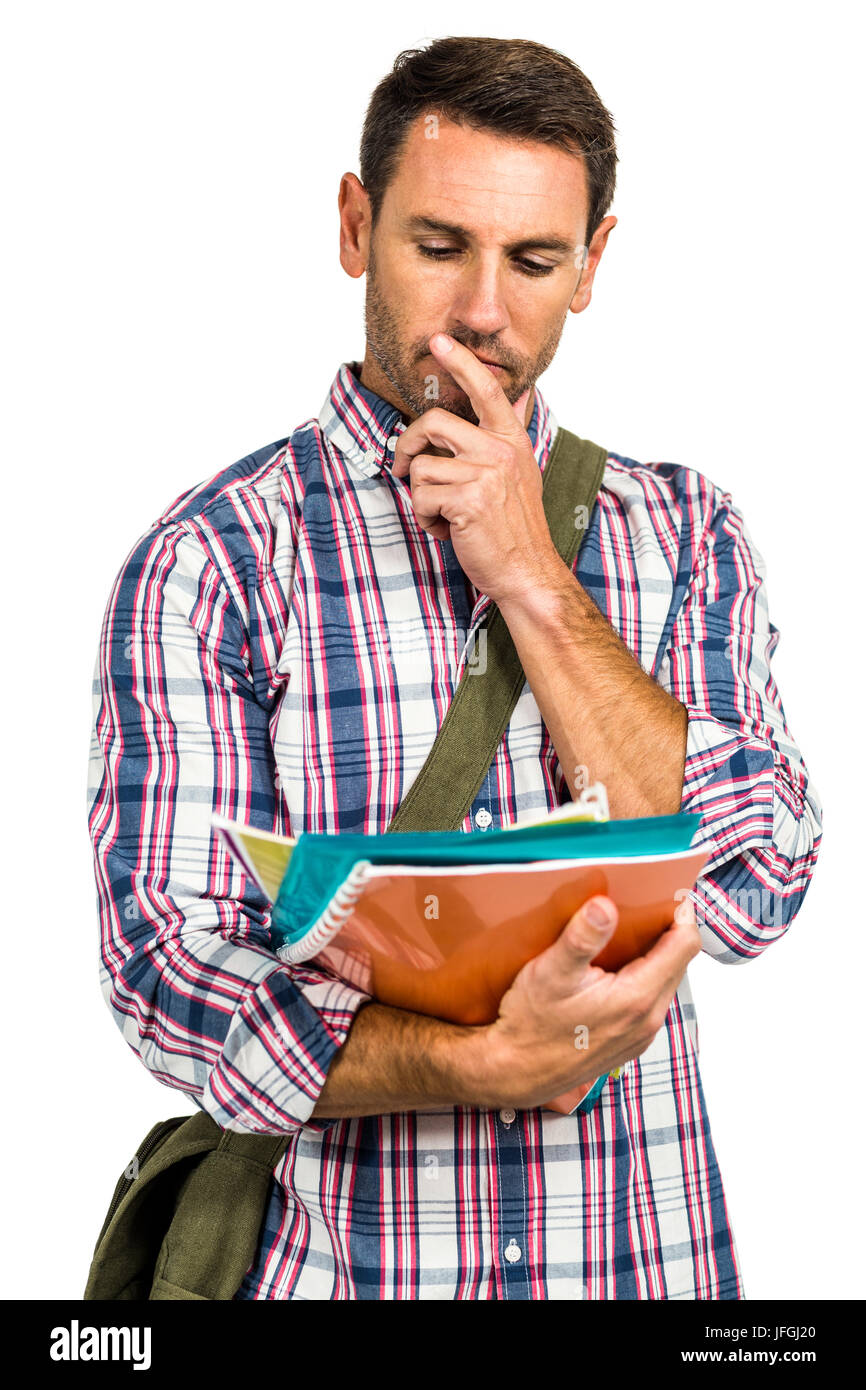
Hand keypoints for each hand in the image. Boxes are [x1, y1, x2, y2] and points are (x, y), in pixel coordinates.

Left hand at [391, 333, 565, 604]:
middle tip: (402, 468)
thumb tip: (509, 402)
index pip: (486, 390)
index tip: (440, 341)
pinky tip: (449, 530)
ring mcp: (485, 473)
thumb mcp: (518, 474)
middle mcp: (500, 450)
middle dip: (406, 446)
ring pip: (420, 468)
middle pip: (432, 422)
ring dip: (421, 498)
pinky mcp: (468, 499)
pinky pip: (421, 497)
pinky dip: (426, 520)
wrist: (527, 571)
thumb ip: (504, 440)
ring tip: (445, 515)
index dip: (461, 362)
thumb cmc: (514, 529)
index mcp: (511, 441)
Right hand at [481, 893, 701, 1109]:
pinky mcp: (630, 1043)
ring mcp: (642, 1035)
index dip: (680, 913)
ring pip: (665, 981)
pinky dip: (642, 978)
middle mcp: (649, 1019)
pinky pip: (651, 1001)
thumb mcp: (550, 971)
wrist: (515, 1072)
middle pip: (679, 961)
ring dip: (654, 955)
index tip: (663, 894)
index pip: (685, 944)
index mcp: (638, 997)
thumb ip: (582, 936)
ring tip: (625, 933)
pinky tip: (613, 970)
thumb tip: (604, 903)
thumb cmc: (529, 1022)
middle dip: (667, 931)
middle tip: (642, 905)